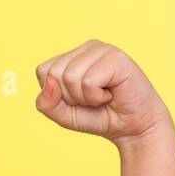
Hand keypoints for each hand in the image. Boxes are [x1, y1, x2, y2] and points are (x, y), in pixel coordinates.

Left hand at [34, 40, 171, 146]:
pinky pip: (88, 81)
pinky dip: (96, 97)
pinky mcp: (116, 58)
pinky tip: (111, 94)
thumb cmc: (98, 116)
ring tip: (102, 96)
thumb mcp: (63, 115)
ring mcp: (102, 50)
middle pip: (54, 74)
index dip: (56, 94)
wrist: (131, 128)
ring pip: (70, 77)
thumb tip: (49, 83)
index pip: (43, 71)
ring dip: (85, 97)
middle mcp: (87, 48)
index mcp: (72, 56)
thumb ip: (46, 103)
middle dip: (70, 97)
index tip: (77, 98)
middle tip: (92, 99)